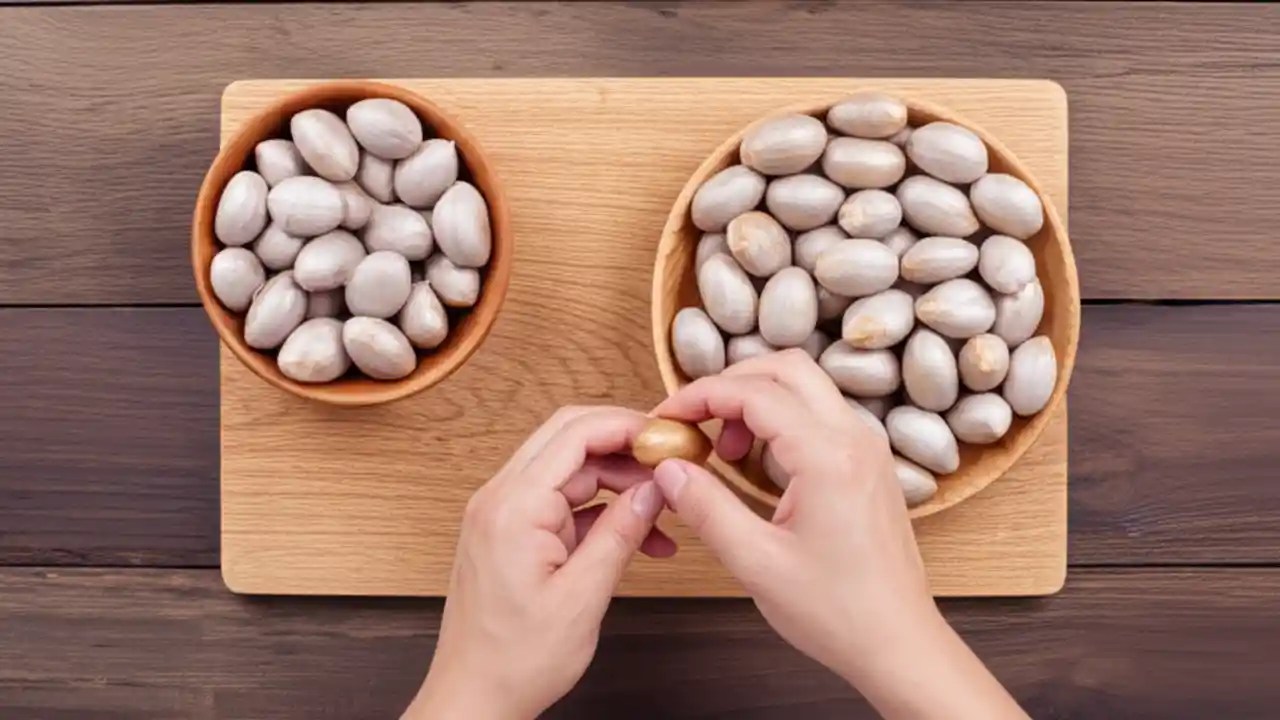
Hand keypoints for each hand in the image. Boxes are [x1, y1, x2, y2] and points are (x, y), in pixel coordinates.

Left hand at [403, 406, 673, 719]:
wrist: (474, 698)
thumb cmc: (514, 661)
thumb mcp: (582, 598)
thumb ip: (620, 535)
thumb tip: (653, 490)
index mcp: (513, 508)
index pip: (574, 433)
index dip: (626, 426)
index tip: (666, 438)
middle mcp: (499, 500)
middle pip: (569, 439)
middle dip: (624, 447)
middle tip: (668, 464)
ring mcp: (501, 514)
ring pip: (569, 471)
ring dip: (617, 483)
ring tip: (661, 514)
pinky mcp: (509, 532)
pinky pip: (560, 502)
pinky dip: (598, 511)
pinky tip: (634, 536)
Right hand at [652, 350, 1024, 718]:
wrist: (899, 645)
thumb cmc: (837, 613)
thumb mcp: (756, 563)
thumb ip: (706, 507)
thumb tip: (667, 468)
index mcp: (828, 457)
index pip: (754, 392)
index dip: (700, 396)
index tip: (665, 418)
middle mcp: (855, 439)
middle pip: (786, 368)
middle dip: (730, 384)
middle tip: (692, 422)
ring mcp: (868, 449)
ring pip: (806, 388)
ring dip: (757, 401)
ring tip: (723, 451)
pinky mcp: (870, 464)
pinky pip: (821, 416)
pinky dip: (781, 421)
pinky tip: (756, 464)